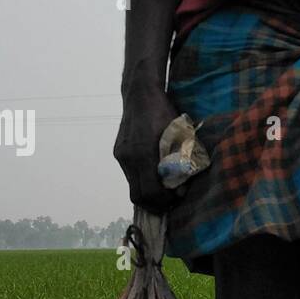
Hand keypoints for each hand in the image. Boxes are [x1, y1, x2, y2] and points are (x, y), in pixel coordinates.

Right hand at [114, 84, 181, 211]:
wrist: (140, 94)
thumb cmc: (165, 113)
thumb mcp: (179, 137)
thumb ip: (181, 163)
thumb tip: (181, 188)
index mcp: (144, 154)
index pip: (150, 192)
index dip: (164, 201)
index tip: (177, 198)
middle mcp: (129, 157)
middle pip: (138, 197)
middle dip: (155, 204)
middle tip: (170, 201)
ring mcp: (121, 155)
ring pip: (133, 187)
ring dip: (148, 193)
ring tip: (164, 189)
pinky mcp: (118, 152)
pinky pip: (130, 175)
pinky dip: (142, 181)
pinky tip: (155, 174)